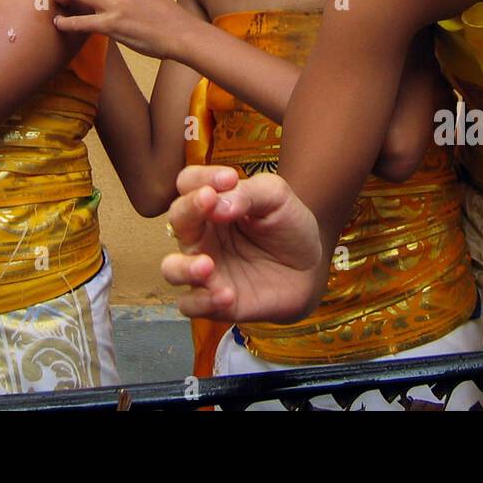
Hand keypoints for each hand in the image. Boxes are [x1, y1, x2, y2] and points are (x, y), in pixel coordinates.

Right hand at [160, 165, 325, 321]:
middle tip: (209, 201)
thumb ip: (248, 192)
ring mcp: (206, 269)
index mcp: (213, 204)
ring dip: (183, 266)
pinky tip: (227, 294)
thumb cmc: (289, 227)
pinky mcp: (215, 301)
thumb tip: (217, 202)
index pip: (189, 183)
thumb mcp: (277, 197)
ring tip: (207, 265)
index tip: (229, 178)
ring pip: (171, 268)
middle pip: (177, 218)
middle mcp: (202, 234)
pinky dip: (203, 301)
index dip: (202, 178)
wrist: (311, 269)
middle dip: (189, 208)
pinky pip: (191, 305)